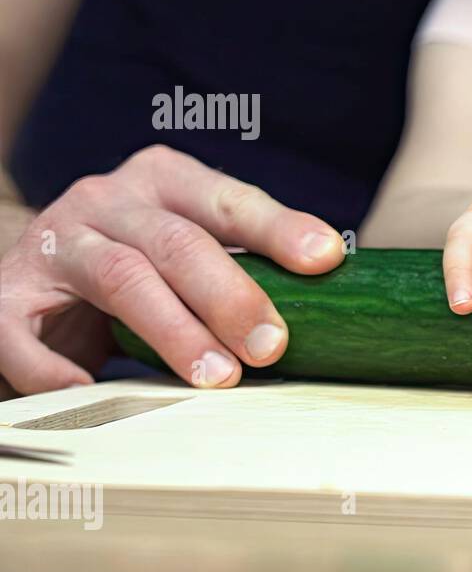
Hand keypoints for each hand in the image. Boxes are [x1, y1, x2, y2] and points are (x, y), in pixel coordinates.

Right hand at [0, 145, 345, 394]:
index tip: (327, 259)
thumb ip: (246, 263)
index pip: (228, 199)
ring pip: (120, 278)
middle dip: (231, 295)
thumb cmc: (139, 268)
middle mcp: (105, 201)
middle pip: (177, 242)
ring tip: (219, 376)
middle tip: (272, 344)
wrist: (32, 288)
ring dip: (174, 332)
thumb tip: (338, 301)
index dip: (278, 228)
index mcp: (161, 179)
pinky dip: (59, 368)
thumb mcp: (189, 249)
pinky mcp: (6, 298)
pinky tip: (94, 392)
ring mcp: (53, 245)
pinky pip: (23, 334)